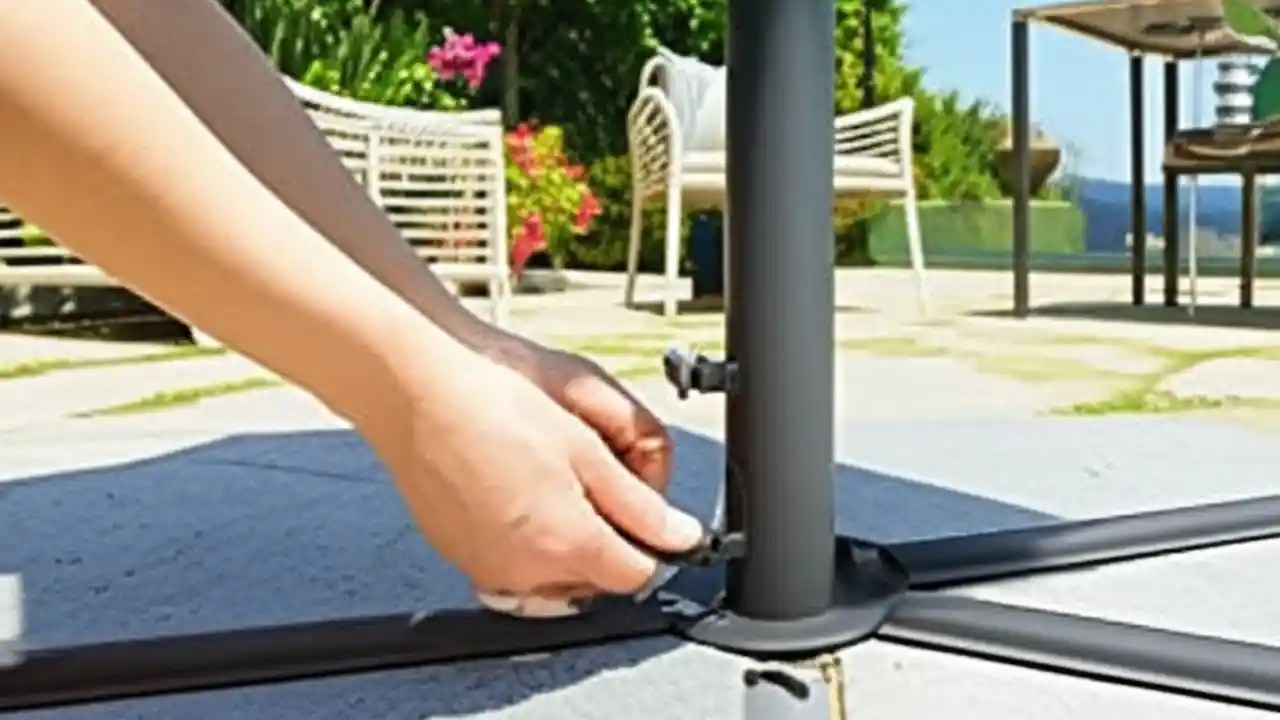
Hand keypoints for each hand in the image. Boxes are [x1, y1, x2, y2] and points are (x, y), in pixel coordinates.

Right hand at [363, 351, 702, 601]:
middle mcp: (524, 570)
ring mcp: (486, 566)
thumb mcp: (588, 445)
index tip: (651, 509)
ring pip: (553, 573)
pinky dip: (525, 536)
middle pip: (595, 577)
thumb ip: (640, 504)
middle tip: (595, 473)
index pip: (637, 573)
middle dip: (608, 534)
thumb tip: (679, 535)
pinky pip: (511, 563)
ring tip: (552, 474)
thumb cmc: (494, 400)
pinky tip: (516, 484)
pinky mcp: (457, 554)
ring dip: (567, 537)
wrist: (415, 388)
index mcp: (565, 542)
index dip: (653, 539)